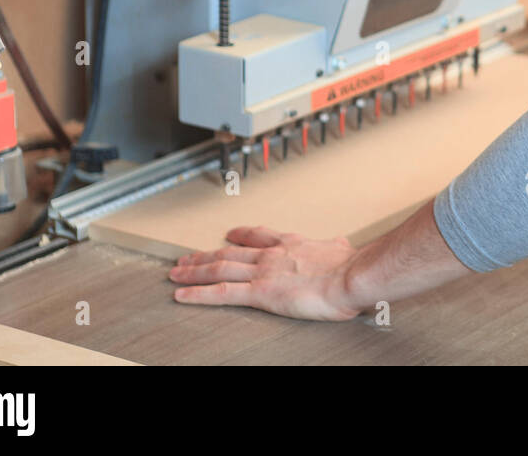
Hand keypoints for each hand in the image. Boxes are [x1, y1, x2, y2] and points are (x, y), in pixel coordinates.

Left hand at [168, 225, 362, 320]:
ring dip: (194, 270)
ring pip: (219, 269)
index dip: (241, 234)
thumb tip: (342, 245)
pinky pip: (221, 293)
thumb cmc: (351, 267)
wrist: (351, 276)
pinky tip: (181, 294)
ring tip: (176, 271)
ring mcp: (263, 273)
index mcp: (292, 244)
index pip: (260, 236)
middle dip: (206, 255)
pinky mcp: (259, 293)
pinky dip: (198, 293)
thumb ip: (336, 248)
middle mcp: (272, 255)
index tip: (230, 234)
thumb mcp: (342, 250)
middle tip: (187, 256)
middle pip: (230, 253)